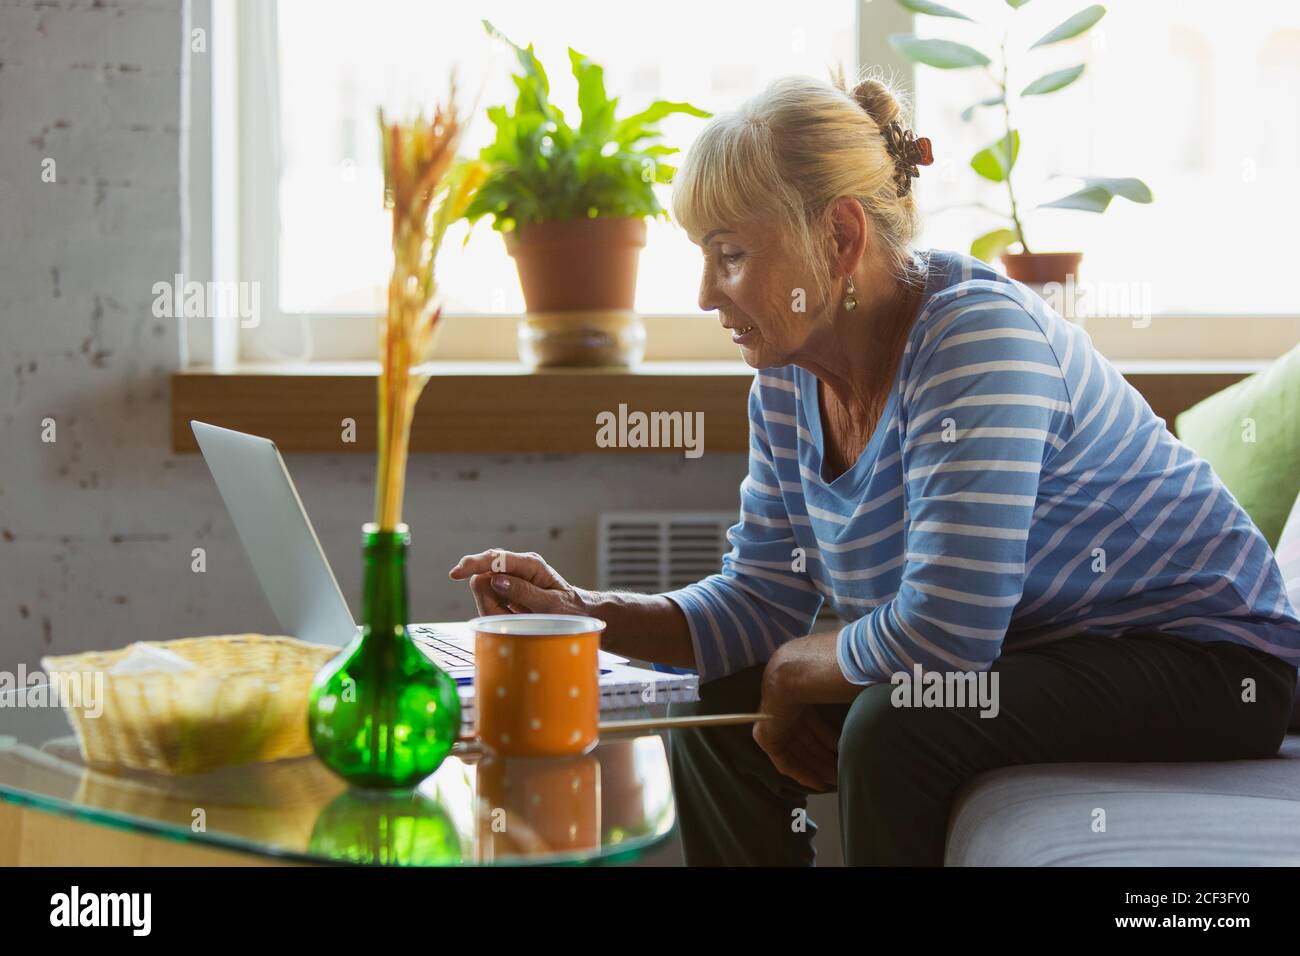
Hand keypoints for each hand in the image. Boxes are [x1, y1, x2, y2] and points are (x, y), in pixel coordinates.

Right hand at [448, 549, 592, 617]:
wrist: (577, 612)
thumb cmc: (568, 609)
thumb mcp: (550, 604)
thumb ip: (524, 592)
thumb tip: (496, 579)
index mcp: (531, 564)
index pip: (495, 558)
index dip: (473, 564)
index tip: (455, 573)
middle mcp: (518, 565)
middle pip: (483, 576)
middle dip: (487, 600)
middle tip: (509, 616)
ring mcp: (511, 575)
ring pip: (483, 590)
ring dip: (493, 608)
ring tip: (518, 617)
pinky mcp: (507, 587)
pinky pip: (489, 599)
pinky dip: (496, 611)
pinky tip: (514, 615)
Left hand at [753, 645, 843, 791]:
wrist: (797, 674)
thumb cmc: (826, 673)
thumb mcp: (844, 687)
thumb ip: (851, 696)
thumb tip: (886, 704)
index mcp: (800, 691)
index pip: (814, 723)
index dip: (830, 741)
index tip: (846, 755)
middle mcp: (785, 706)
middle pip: (806, 738)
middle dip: (825, 758)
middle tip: (842, 774)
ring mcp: (773, 720)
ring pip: (796, 751)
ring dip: (816, 767)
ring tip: (835, 781)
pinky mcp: (765, 735)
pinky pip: (782, 759)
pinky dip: (800, 772)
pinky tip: (818, 783)